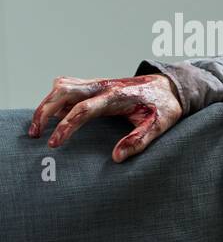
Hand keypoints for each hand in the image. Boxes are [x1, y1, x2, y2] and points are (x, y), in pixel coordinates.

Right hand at [27, 73, 181, 162]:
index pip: (83, 110)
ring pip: (62, 87)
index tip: (54, 143)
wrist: (170, 86)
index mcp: (116, 97)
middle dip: (44, 111)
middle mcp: (103, 86)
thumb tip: (117, 157)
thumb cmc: (164, 106)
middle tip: (34, 134)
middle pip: (63, 92)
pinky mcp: (96, 85)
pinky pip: (69, 87)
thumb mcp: (160, 125)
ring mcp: (98, 84)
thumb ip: (140, 140)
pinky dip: (56, 98)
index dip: (66, 126)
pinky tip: (54, 114)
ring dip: (46, 104)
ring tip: (37, 127)